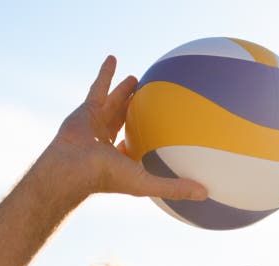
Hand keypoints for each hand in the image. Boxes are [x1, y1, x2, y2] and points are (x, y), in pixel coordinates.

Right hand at [39, 55, 207, 200]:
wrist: (72, 167)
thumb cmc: (107, 177)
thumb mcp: (147, 183)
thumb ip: (175, 188)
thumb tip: (206, 194)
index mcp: (123, 161)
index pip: (139, 152)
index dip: (150, 146)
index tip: (164, 138)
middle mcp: (109, 143)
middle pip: (127, 124)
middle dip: (137, 113)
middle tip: (152, 100)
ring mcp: (96, 125)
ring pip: (113, 104)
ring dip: (124, 92)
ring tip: (135, 79)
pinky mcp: (86, 110)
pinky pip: (98, 87)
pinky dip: (105, 73)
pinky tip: (113, 58)